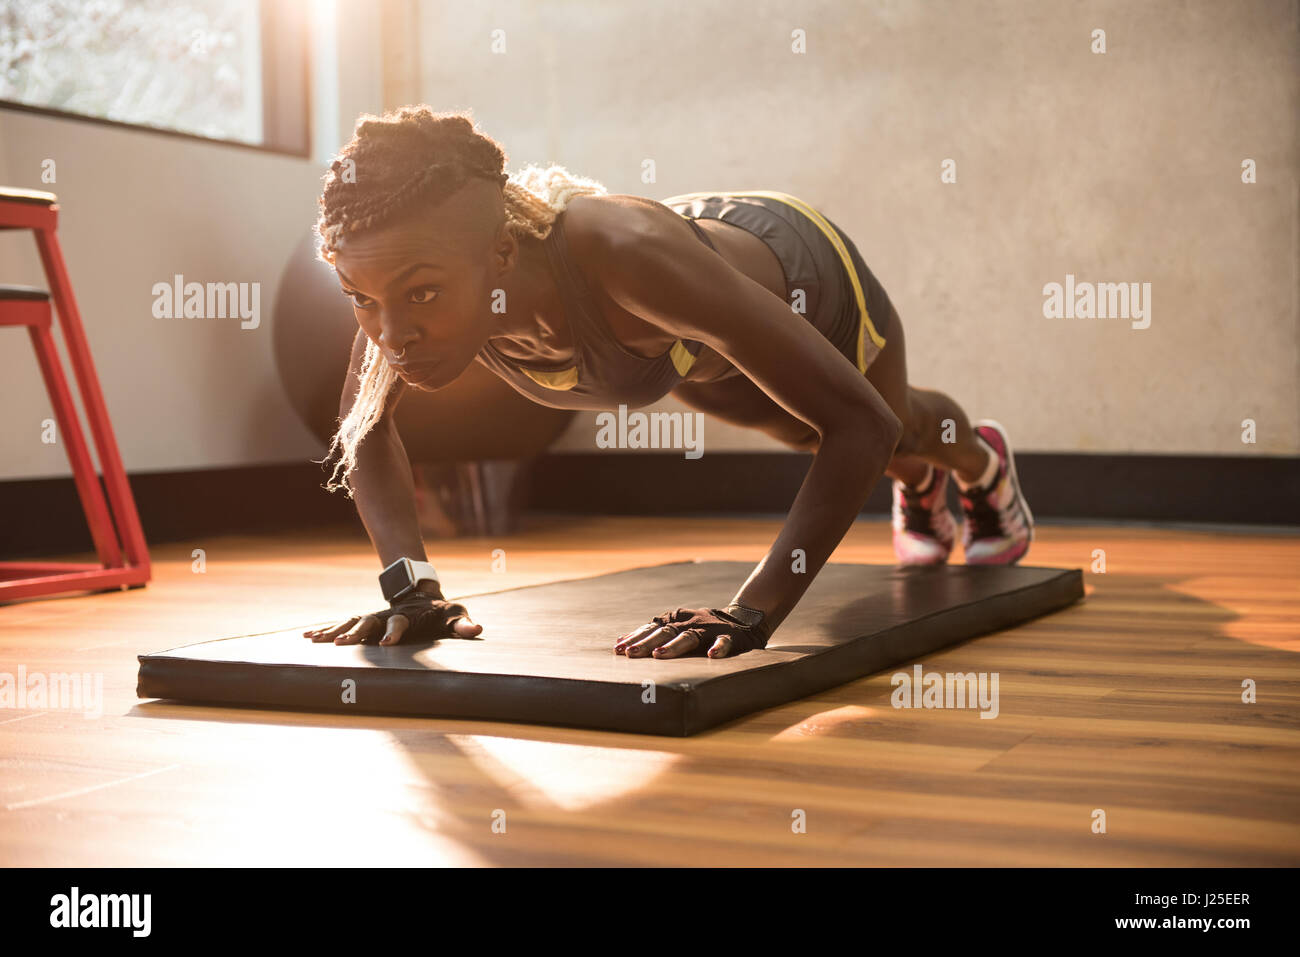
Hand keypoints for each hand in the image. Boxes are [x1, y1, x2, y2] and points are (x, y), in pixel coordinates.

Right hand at [302, 595, 480, 646]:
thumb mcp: (455, 615)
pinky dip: (326, 630)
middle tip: (342, 644)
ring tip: (315, 640)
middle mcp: (387, 616)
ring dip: (334, 631)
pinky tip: (308, 636)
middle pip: (368, 622)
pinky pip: (342, 624)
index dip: (394, 633)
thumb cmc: (441, 612)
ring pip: (351, 622)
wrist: (423, 595)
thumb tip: (478, 629)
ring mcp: (375, 618)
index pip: (400, 624)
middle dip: (356, 633)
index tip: (387, 644)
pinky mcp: (366, 622)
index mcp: (408, 616)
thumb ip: (463, 625)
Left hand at [613, 606, 769, 658]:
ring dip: (674, 646)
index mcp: (676, 620)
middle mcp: (689, 622)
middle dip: (647, 643)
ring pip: (690, 637)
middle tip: (631, 654)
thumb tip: (620, 641)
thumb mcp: (676, 625)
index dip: (635, 638)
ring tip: (660, 655)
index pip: (652, 628)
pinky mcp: (729, 637)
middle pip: (665, 632)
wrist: (742, 619)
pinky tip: (712, 656)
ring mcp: (709, 629)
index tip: (618, 649)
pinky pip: (724, 642)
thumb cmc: (701, 626)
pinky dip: (719, 648)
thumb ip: (651, 632)